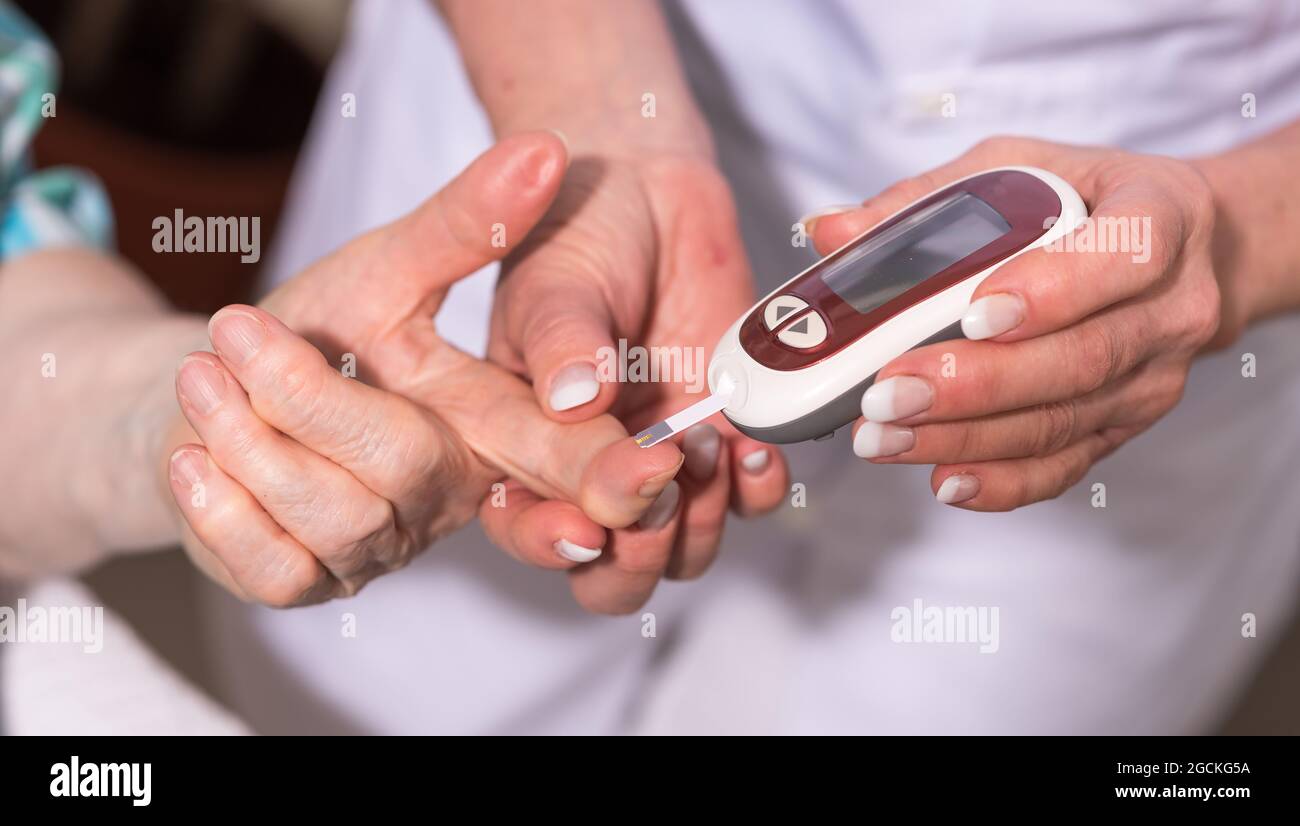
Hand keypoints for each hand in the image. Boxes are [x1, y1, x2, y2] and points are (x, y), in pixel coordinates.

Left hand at [163, 133, 683, 606]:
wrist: (207, 391)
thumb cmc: (319, 331)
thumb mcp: (386, 268)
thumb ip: (466, 224)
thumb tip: (546, 150)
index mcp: (486, 423)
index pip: (564, 455)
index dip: (609, 470)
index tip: (649, 469)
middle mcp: (444, 493)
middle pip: (406, 465)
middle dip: (305, 399)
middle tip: (233, 328)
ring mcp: (377, 545)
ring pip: (330, 513)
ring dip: (244, 429)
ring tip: (202, 370)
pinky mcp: (306, 581)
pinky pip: (274, 568)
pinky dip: (218, 506)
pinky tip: (194, 456)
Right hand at [487, 142, 788, 600]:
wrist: (649, 190)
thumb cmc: (577, 233)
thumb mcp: (553, 279)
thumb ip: (562, 339)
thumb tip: (575, 398)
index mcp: (521, 447)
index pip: (525, 526)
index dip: (550, 541)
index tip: (589, 522)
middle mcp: (590, 472)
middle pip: (610, 573)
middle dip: (637, 551)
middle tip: (660, 480)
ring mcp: (663, 463)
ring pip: (683, 553)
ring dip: (699, 521)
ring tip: (707, 443)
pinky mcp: (727, 437)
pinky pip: (750, 500)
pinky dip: (757, 488)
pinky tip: (755, 445)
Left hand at [810, 136, 1225, 509]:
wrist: (1187, 255)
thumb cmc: (1085, 201)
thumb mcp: (1017, 171)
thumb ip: (925, 199)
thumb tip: (829, 231)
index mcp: (1160, 215)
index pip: (1126, 254)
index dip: (1053, 289)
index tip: (974, 313)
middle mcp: (1171, 306)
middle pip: (1080, 359)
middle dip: (974, 385)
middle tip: (888, 395)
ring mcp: (1153, 376)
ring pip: (1062, 419)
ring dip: (966, 436)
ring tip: (884, 437)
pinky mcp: (1126, 425)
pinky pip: (1067, 464)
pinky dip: (1003, 481)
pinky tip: (943, 480)